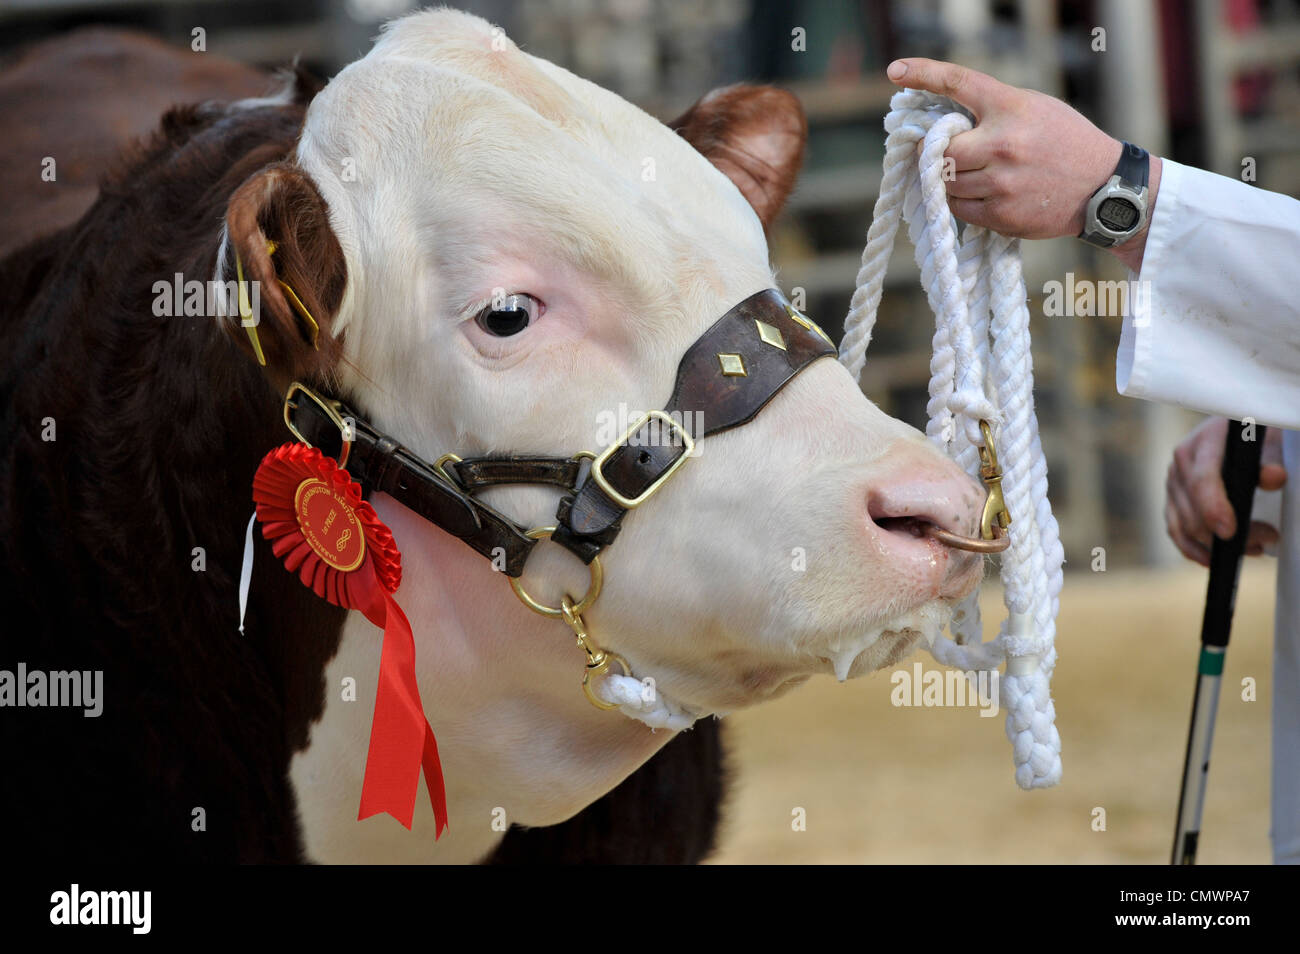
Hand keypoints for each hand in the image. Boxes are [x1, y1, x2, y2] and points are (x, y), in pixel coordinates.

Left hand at [886, 57, 1159, 270]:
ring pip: (945, 183)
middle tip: (942, 154)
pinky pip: (959, 210)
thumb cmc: (1065, 142)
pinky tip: (981, 195)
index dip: (923, 73)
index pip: (958, 82)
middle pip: (941, 151)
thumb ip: (991, 111)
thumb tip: (939, 126)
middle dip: (936, 154)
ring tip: (970, 175)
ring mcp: (1002, 183)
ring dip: (948, 180)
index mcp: (1011, 107)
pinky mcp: (1002, 215)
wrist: (1104, 187)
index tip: (896, 70)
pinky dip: (961, 203)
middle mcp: (1003, 143)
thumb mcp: (1033, 108)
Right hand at [1165, 417, 1286, 566]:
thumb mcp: (1268, 442)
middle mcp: (1180, 464)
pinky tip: (1217, 559)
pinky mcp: (1172, 501)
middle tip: (1268, 537)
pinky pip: (1176, 532)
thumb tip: (1273, 477)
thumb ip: (1270, 460)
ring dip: (1218, 546)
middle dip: (1230, 534)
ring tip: (1255, 546)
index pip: (1202, 480)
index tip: (1230, 531)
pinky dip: (1195, 550)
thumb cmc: (1254, 438)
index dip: (1213, 508)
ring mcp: (1172, 483)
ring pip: (1184, 527)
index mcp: (1203, 443)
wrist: (1235, 434)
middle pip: (1193, 512)